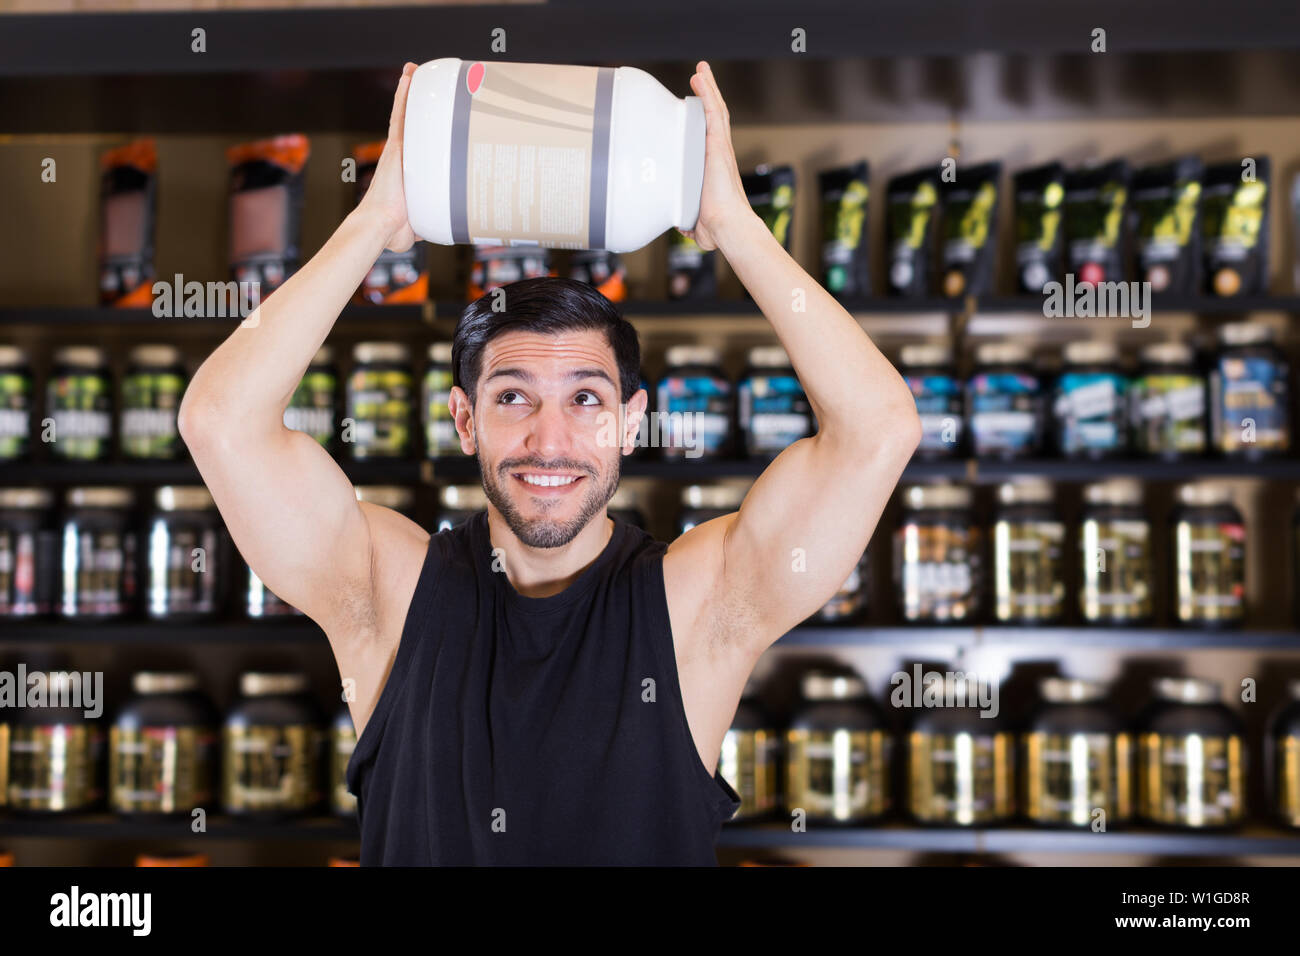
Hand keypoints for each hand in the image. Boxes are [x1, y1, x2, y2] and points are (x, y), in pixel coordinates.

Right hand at [360, 62, 418, 252]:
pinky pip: (400, 115)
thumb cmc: (394, 229)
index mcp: (410, 172)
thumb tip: (439, 227)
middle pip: (413, 125)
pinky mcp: (396, 146)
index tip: (433, 117)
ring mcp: (399, 150)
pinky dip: (404, 94)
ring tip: (417, 70)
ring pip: (407, 115)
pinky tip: (409, 74)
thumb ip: (428, 219)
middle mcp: (403, 157)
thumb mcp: (418, 223)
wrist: (381, 226)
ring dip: (411, 92)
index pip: (420, 146)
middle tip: (430, 83)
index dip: (426, 131)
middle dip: (419, 105)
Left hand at [678, 61, 752, 251]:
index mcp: (714, 167)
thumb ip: (689, 220)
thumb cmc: (718, 227)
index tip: (697, 106)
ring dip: (709, 88)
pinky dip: (707, 94)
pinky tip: (700, 78)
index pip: (709, 137)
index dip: (704, 119)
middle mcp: (720, 154)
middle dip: (709, 95)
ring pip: (716, 110)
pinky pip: (714, 113)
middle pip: (715, 117)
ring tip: (701, 70)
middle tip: (701, 76)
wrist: (728, 227)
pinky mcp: (719, 145)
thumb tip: (682, 225)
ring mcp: (721, 148)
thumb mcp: (697, 221)